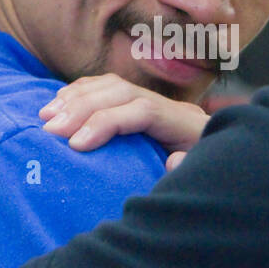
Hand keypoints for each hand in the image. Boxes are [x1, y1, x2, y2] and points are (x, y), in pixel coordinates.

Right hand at [39, 73, 208, 170]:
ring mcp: (157, 103)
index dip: (107, 122)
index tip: (76, 145)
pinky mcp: (143, 105)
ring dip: (75, 98)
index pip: (143, 111)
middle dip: (83, 108)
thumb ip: (185, 172)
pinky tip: (59, 106)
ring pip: (112, 85)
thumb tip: (172, 159)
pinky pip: (107, 89)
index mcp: (186, 126)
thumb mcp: (200, 182)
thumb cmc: (204, 182)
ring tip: (47, 117)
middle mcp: (171, 108)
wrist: (221, 168)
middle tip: (51, 130)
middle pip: (121, 92)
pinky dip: (80, 93)